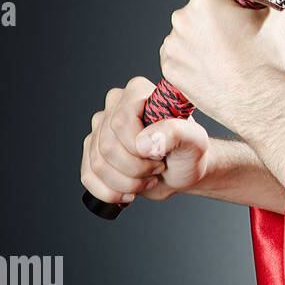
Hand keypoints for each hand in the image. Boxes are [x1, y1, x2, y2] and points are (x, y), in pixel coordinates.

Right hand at [81, 76, 211, 205]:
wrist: (182, 171)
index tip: (160, 154)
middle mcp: (114, 106)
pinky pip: (88, 177)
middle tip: (158, 167)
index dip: (138, 146)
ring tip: (148, 178)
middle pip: (108, 146)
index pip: (120, 121)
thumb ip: (177, 133)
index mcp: (138, 92)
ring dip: (127, 182)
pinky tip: (130, 190)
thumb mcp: (195, 141)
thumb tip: (144, 142)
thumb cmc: (190, 153)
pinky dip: (111, 192)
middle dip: (136, 168)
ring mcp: (100, 130)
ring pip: (98, 164)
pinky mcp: (93, 152)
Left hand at [158, 0, 284, 129]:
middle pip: (197, 12)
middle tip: (235, 39)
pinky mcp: (170, 68)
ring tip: (225, 58)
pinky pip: (179, 57)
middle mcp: (182, 19)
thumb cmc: (265, 62)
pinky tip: (214, 69)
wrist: (259, 100)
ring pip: (187, 35)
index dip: (229, 0)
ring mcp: (173, 45)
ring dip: (201, 42)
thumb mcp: (275, 15)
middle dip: (213, 22)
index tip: (237, 13)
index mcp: (205, 0)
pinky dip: (193, 61)